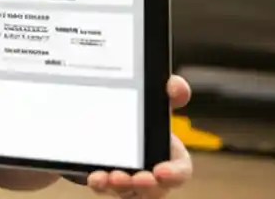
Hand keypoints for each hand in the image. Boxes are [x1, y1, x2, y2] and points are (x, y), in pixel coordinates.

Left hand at [88, 76, 193, 197]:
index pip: (180, 171)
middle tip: (136, 178)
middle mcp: (152, 173)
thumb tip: (175, 86)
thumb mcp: (158, 99)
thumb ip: (172, 91)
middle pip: (154, 189)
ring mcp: (130, 180)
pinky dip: (100, 184)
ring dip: (121, 186)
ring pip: (128, 192)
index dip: (174, 174)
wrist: (112, 118)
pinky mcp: (108, 180)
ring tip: (110, 177)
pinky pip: (106, 188)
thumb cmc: (145, 114)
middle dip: (146, 186)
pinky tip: (94, 177)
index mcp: (170, 155)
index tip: (161, 172)